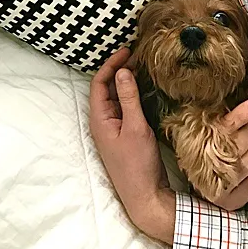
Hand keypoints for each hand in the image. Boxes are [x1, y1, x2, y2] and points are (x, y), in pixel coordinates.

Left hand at [89, 48, 173, 243]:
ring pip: (118, 98)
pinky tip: (148, 89)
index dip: (111, 64)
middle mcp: (103, 121)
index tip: (127, 51)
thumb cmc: (137, 165)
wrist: (145, 196)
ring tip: (144, 67)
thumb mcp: (135, 127)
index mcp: (99, 118)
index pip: (99, 83)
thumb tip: (123, 71)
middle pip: (107, 88)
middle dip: (120, 70)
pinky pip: (127, 109)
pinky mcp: (126, 135)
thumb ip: (129, 98)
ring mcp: (114, 129)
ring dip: (128, 82)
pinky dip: (135, 96)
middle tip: (138, 56)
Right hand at [196, 99, 247, 210]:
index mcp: (195, 144)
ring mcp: (219, 186)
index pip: (225, 127)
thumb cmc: (198, 150)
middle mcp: (207, 166)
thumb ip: (215, 117)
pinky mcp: (229, 202)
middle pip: (242, 143)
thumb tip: (245, 101)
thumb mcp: (199, 130)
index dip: (242, 115)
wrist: (187, 186)